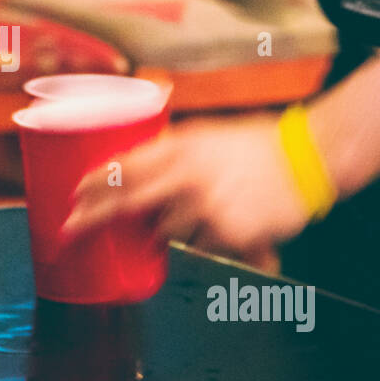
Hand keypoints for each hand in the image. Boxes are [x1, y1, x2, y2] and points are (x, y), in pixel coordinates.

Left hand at [62, 113, 309, 263]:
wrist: (308, 159)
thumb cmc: (257, 144)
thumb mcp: (207, 134)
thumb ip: (171, 148)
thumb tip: (134, 163)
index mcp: (182, 149)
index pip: (126, 167)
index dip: (95, 183)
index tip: (75, 194)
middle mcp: (189, 178)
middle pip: (129, 203)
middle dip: (95, 217)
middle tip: (71, 227)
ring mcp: (208, 209)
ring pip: (167, 232)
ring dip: (171, 227)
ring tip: (206, 207)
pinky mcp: (228, 235)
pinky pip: (201, 246)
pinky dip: (207, 239)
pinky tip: (230, 220)